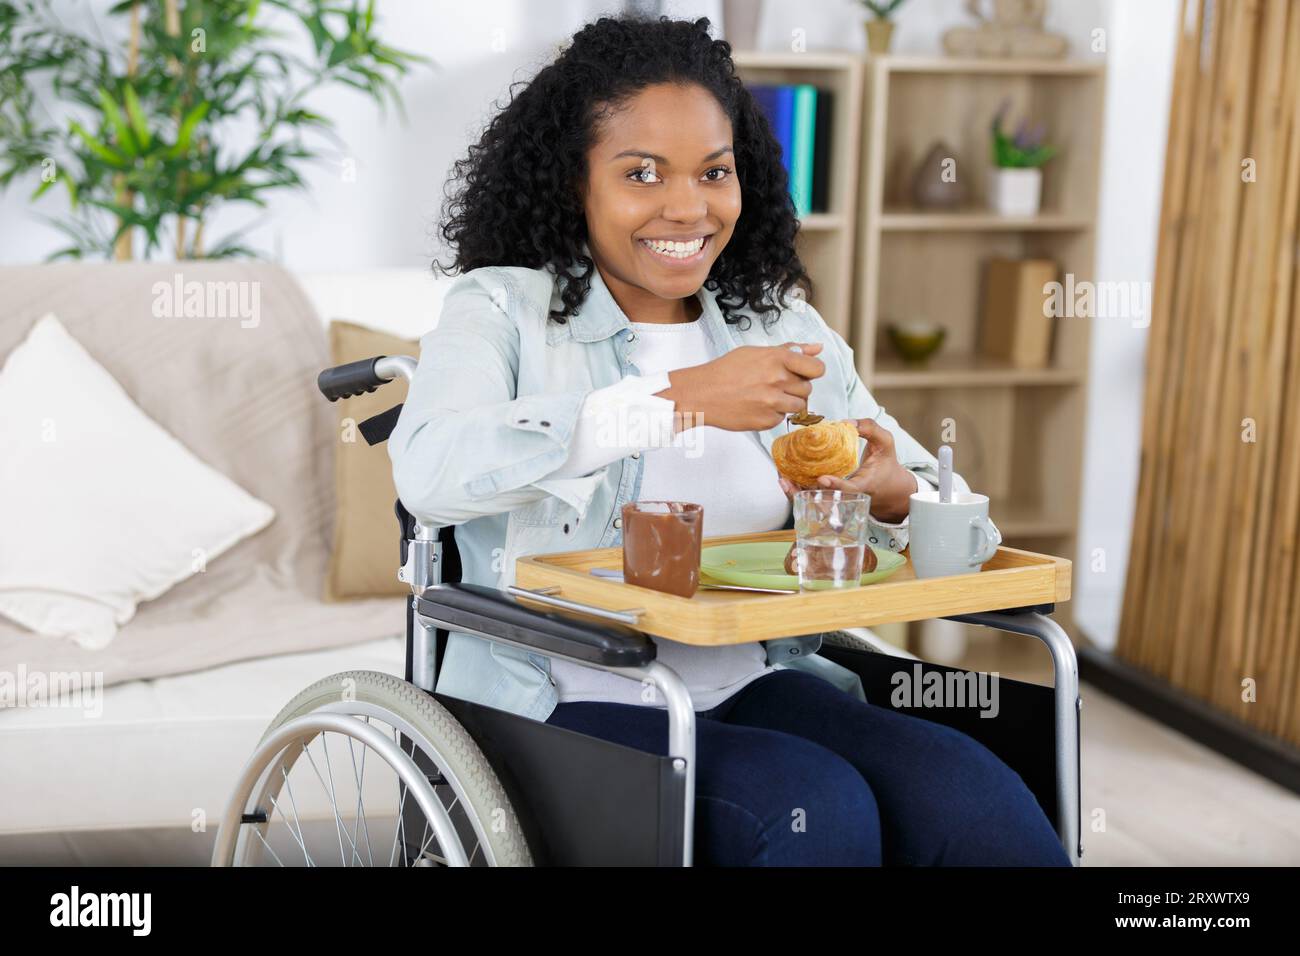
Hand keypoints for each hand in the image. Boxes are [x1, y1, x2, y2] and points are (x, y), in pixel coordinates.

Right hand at [655, 341, 825, 431]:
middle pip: (807, 388)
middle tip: (774, 384)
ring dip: (787, 401)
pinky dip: (773, 414)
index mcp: (778, 359)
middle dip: (795, 387)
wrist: (702, 394)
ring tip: (766, 396)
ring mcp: (773, 403)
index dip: (812, 371)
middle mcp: (778, 380)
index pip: (817, 369)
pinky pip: (782, 418)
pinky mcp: (767, 421)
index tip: (805, 372)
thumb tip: (818, 348)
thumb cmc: (727, 370)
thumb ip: (790, 350)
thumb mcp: (757, 352)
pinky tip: (756, 406)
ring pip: (798, 405)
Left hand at [777, 418, 917, 522]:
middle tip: (787, 480)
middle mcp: (849, 497)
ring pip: (814, 501)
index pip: (850, 489)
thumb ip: (871, 429)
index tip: (823, 479)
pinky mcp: (831, 497)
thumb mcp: (886, 443)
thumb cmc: (886, 463)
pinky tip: (785, 478)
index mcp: (865, 486)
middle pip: (825, 500)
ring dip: (797, 493)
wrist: (888, 487)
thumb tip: (848, 421)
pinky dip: (798, 490)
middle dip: (805, 493)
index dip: (837, 486)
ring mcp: (839, 499)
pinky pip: (812, 496)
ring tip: (782, 479)